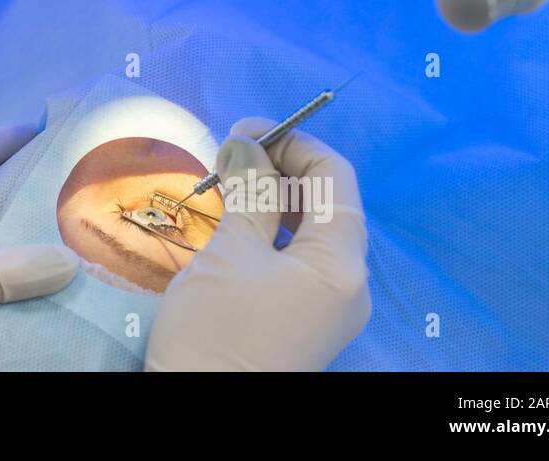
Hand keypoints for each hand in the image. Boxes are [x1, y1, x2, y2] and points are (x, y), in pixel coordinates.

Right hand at [146, 117, 370, 370]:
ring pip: (310, 231)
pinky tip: (236, 224)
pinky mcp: (305, 320)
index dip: (291, 143)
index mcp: (341, 264)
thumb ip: (250, 192)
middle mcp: (348, 284)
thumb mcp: (230, 251)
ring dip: (272, 199)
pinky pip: (299, 260)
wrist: (200, 417)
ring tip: (227, 186)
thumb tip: (248, 143)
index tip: (240, 132)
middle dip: (280, 169)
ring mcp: (328, 306)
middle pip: (326, 202)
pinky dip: (271, 232)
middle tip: (227, 157)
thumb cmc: (216, 330)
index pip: (334, 177)